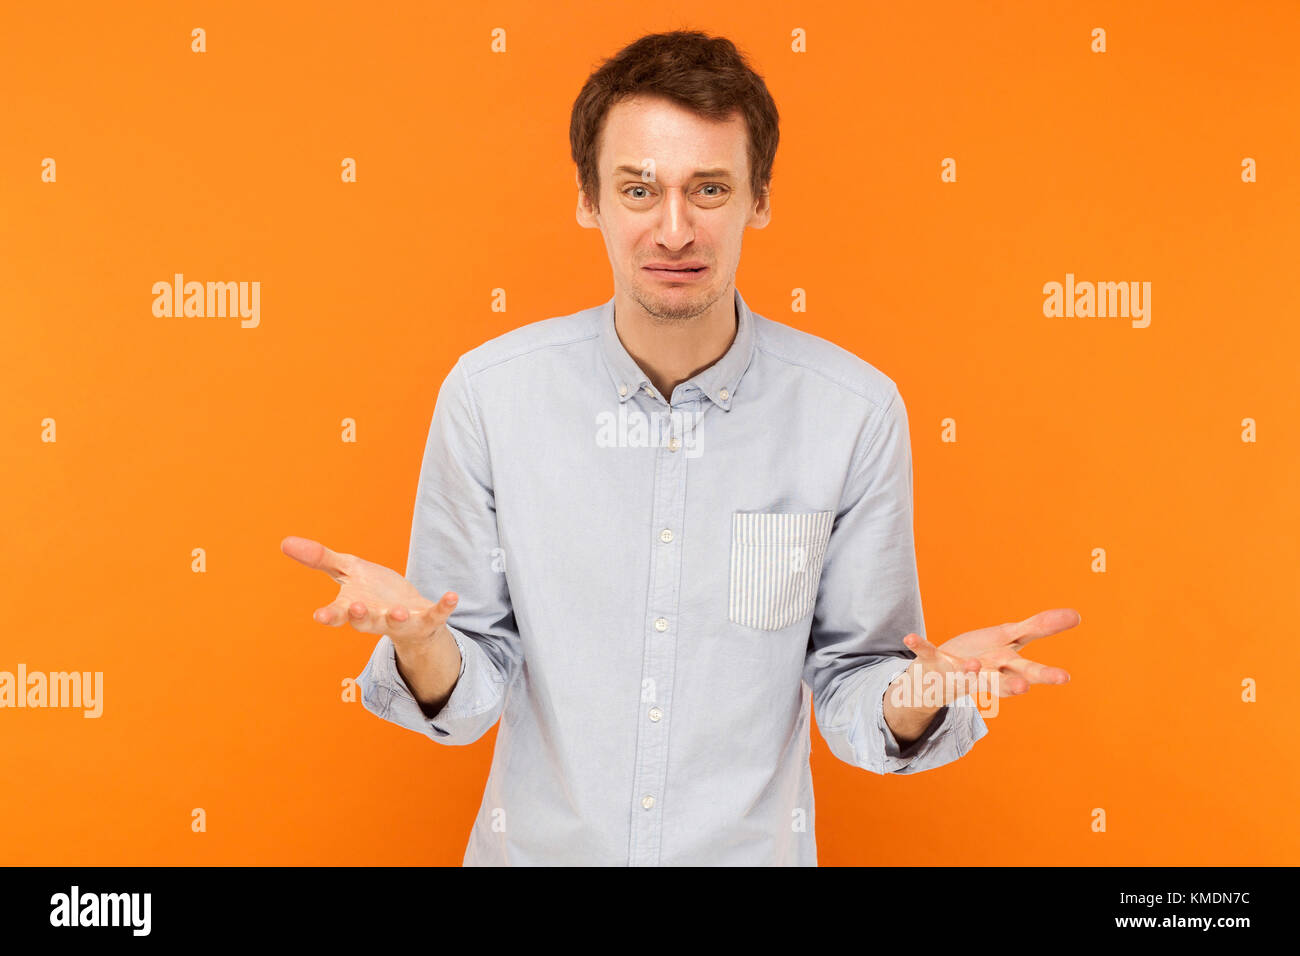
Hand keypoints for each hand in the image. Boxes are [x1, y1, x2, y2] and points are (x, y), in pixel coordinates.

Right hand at [279, 535, 457, 647]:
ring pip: (397, 622)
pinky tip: (452, 596)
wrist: (410, 616)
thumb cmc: (373, 592)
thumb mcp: (347, 571)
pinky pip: (437, 614)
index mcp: (354, 608)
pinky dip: (445, 606)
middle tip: (358, 609)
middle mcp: (376, 618)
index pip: (338, 615)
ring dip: (398, 618)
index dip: (330, 615)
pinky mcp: (427, 618)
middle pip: (366, 621)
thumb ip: (320, 559)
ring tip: (399, 611)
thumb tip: (284, 542)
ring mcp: (402, 621)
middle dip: (362, 617)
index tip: (319, 615)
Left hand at [901, 607, 1077, 703]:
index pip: (1028, 672)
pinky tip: (909, 636)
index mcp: (1005, 669)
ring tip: (971, 666)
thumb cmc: (985, 658)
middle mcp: (985, 675)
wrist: (943, 678)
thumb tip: (1077, 614)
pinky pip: (926, 652)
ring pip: (967, 675)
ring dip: (969, 671)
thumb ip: (1041, 626)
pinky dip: (918, 644)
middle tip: (1024, 688)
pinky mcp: (935, 661)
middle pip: (1000, 682)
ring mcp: (959, 670)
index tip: (1065, 678)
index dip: (1044, 675)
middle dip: (1011, 685)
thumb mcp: (1013, 639)